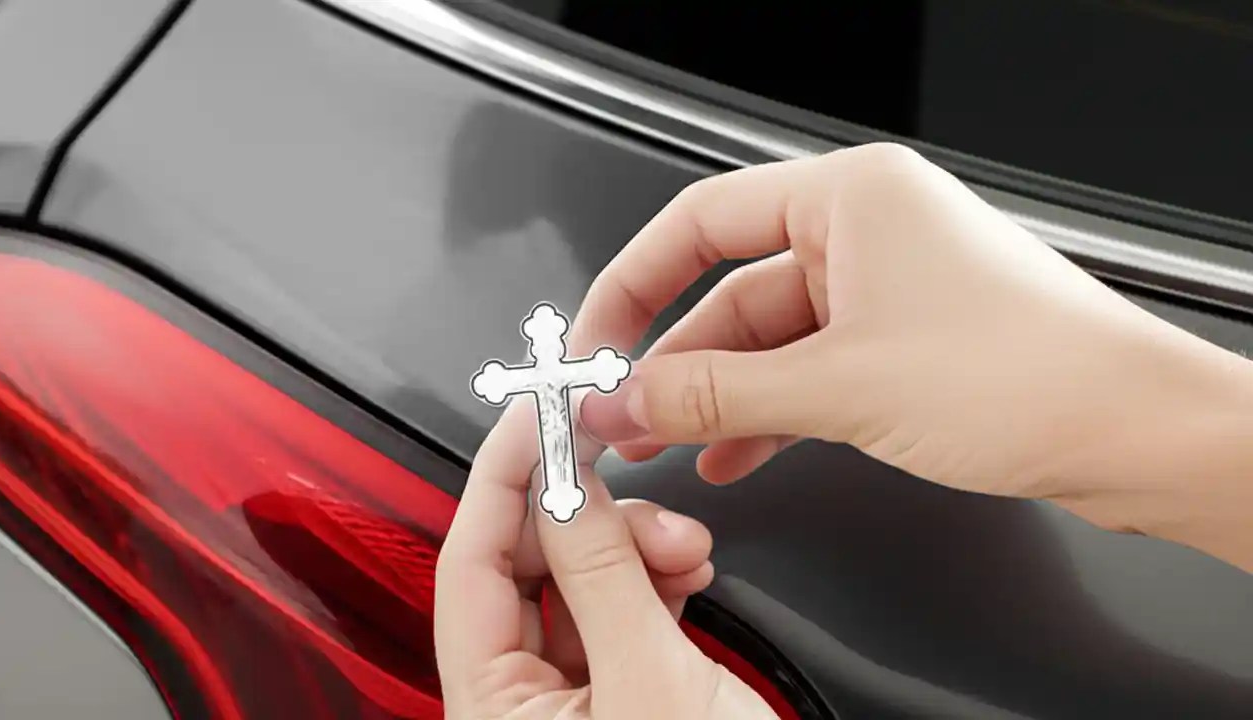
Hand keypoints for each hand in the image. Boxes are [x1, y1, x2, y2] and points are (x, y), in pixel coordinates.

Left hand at [434, 400, 776, 717]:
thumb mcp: (649, 678)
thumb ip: (603, 574)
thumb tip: (569, 487)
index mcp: (493, 709)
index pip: (469, 565)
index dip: (504, 478)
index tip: (542, 415)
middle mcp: (520, 704)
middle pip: (525, 567)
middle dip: (589, 518)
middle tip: (626, 471)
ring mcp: (572, 702)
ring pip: (581, 585)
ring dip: (635, 548)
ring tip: (685, 545)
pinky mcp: (625, 695)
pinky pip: (622, 614)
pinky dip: (657, 582)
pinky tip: (687, 568)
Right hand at [570, 143, 1252, 569]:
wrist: (1136, 435)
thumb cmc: (1028, 375)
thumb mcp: (839, 385)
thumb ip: (716, 394)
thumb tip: (629, 397)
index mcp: (850, 197)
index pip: (701, 221)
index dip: (633, 282)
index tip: (594, 338)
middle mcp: (867, 232)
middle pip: (731, 288)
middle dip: (674, 359)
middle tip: (622, 413)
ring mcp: (887, 290)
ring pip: (769, 340)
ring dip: (716, 397)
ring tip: (666, 445)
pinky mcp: (905, 344)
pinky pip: (810, 371)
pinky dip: (768, 413)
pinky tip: (733, 455)